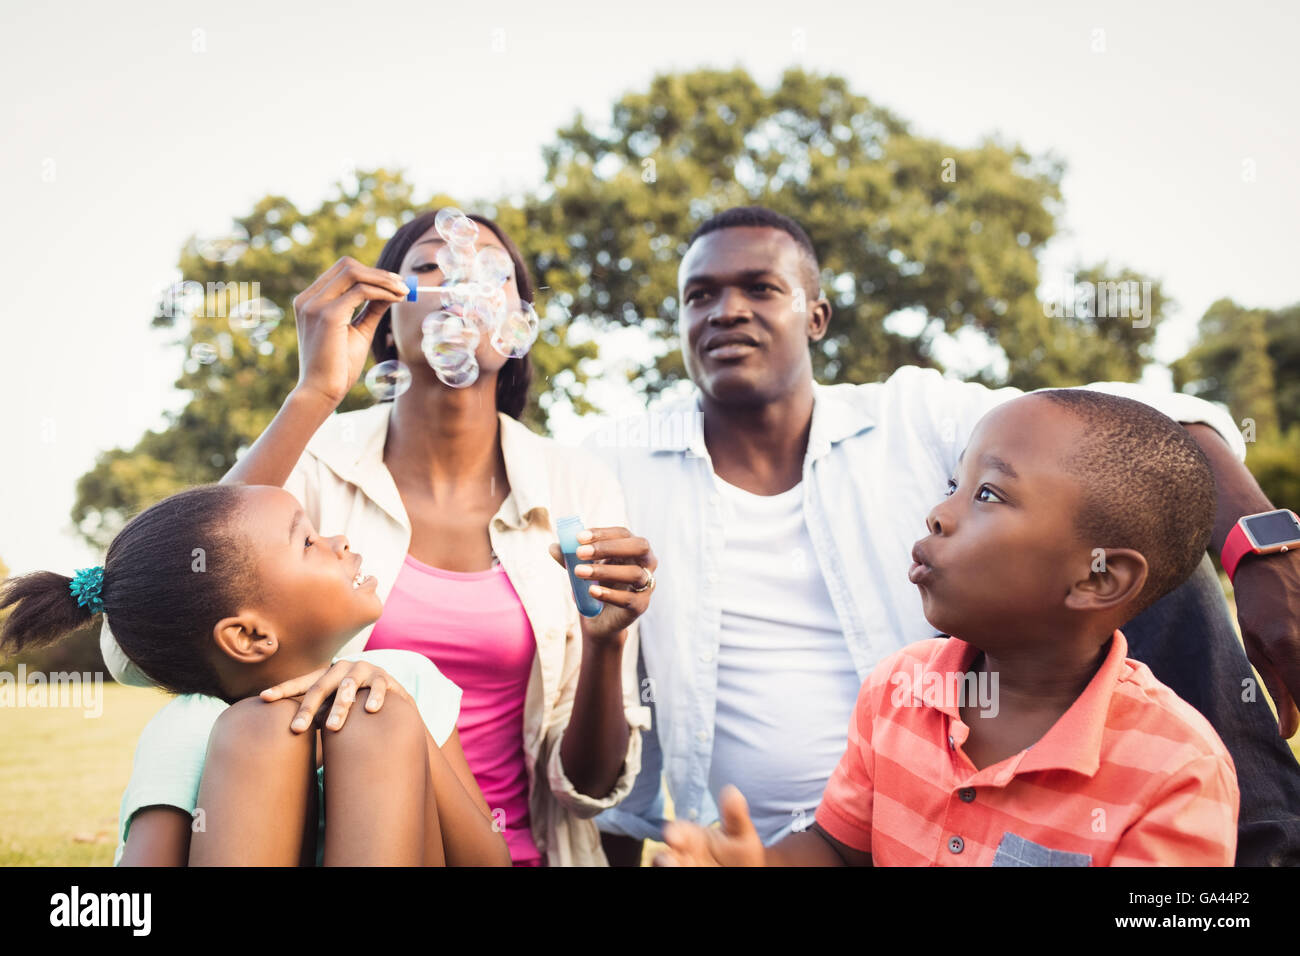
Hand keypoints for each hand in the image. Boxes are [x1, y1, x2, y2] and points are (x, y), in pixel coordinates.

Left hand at [259, 659, 415, 733]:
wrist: (390, 692)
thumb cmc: (354, 703)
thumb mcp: (333, 705)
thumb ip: (317, 713)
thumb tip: (289, 732)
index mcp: (326, 675)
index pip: (302, 683)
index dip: (283, 689)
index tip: (264, 698)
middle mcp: (342, 668)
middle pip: (321, 687)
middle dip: (308, 708)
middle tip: (297, 729)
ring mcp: (364, 670)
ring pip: (348, 687)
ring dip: (340, 707)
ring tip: (332, 727)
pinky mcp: (384, 677)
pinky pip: (378, 687)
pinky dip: (375, 698)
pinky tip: (370, 710)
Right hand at [291, 257, 409, 406]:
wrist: (321, 392)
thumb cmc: (337, 367)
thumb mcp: (358, 331)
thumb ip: (370, 309)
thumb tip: (391, 291)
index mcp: (310, 301)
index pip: (342, 271)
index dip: (371, 273)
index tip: (395, 282)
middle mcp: (308, 299)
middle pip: (347, 266)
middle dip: (379, 273)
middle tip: (403, 285)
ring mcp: (315, 305)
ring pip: (354, 273)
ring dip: (383, 280)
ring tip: (404, 292)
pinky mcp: (328, 315)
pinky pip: (361, 292)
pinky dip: (382, 292)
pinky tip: (396, 300)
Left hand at [548, 526, 657, 643]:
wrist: (599, 619)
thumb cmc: (595, 584)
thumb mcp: (581, 567)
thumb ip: (570, 557)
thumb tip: (553, 546)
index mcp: (632, 548)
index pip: (622, 533)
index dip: (602, 534)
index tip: (579, 538)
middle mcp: (646, 563)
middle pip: (639, 547)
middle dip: (608, 547)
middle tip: (580, 552)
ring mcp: (646, 585)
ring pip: (634, 573)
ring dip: (604, 571)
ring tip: (578, 572)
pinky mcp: (641, 605)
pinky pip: (629, 599)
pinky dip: (609, 594)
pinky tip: (591, 591)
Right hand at [653, 786, 764, 866]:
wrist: (743, 872)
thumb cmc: (741, 854)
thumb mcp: (741, 835)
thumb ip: (735, 815)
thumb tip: (731, 789)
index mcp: (692, 837)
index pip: (676, 831)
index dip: (673, 833)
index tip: (675, 839)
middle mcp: (683, 854)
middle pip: (665, 855)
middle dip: (664, 858)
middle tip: (670, 862)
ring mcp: (683, 867)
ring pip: (665, 866)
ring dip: (665, 866)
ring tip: (674, 867)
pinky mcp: (683, 875)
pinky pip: (672, 876)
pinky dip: (673, 873)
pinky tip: (682, 872)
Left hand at [1232, 550, 1299, 737]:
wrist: (1274, 556)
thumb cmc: (1258, 604)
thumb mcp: (1255, 645)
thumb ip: (1278, 690)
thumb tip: (1287, 732)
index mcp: (1286, 646)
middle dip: (1298, 685)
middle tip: (1286, 670)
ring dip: (1298, 670)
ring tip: (1287, 654)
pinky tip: (1293, 644)